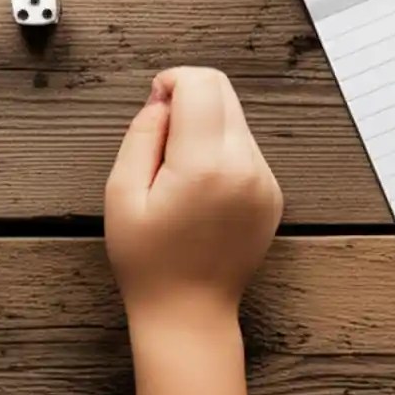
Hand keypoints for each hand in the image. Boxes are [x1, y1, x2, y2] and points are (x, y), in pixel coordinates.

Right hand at [105, 67, 283, 320]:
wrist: (189, 313)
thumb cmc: (148, 261)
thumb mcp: (121, 194)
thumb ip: (141, 135)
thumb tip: (162, 101)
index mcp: (206, 164)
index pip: (202, 83)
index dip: (171, 81)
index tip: (153, 105)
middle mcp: (245, 166)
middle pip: (223, 92)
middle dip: (188, 98)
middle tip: (160, 138)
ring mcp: (265, 180)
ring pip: (236, 118)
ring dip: (205, 125)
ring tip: (178, 172)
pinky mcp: (273, 193)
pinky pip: (247, 148)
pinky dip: (221, 151)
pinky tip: (199, 188)